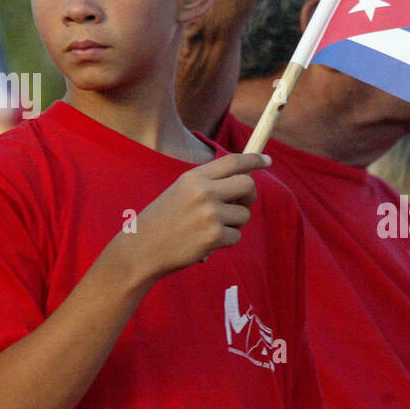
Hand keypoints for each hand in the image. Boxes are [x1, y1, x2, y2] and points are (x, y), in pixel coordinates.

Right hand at [115, 150, 269, 283]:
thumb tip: (244, 182)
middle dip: (249, 196)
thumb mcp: (181, 191)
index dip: (254, 160)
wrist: (142, 248)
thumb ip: (209, 184)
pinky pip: (236, 236)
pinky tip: (205, 242)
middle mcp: (204, 191)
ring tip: (209, 228)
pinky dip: (226, 241)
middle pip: (248, 186)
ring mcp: (211, 214)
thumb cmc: (162, 220)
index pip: (233, 162)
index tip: (267, 160)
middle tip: (239, 204)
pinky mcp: (215, 236)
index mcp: (195, 177)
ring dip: (234, 223)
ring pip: (244, 215)